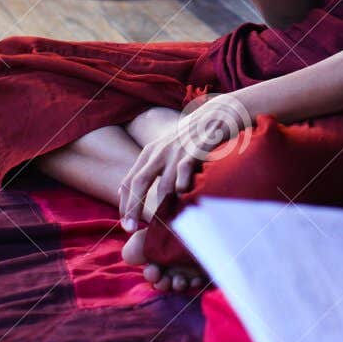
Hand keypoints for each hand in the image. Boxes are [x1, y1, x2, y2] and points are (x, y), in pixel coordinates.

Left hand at [116, 94, 249, 229]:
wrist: (219, 112)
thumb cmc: (192, 136)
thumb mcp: (165, 147)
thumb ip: (148, 167)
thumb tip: (124, 190)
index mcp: (150, 152)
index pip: (130, 181)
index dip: (125, 204)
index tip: (126, 224)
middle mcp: (160, 151)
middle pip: (140, 182)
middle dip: (133, 207)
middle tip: (130, 229)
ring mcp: (178, 150)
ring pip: (164, 184)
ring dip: (162, 207)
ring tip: (161, 227)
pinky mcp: (196, 150)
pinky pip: (185, 172)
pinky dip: (182, 188)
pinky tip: (183, 201)